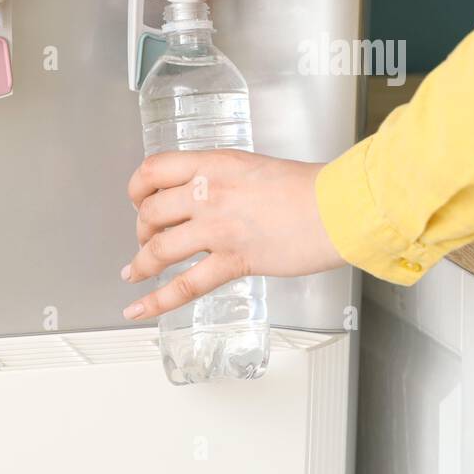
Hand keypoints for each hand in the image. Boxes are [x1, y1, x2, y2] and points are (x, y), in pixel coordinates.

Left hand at [121, 150, 344, 319]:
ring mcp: (218, 229)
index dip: (137, 187)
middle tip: (146, 237)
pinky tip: (139, 309)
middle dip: (141, 228)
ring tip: (135, 271)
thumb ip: (227, 181)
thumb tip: (211, 198)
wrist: (337, 208)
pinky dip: (156, 301)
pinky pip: (184, 285)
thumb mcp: (256, 168)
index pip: (154, 169)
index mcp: (215, 164)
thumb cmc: (310, 189)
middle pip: (150, 211)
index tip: (138, 198)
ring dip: (141, 263)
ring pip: (158, 249)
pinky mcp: (233, 261)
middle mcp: (209, 193)